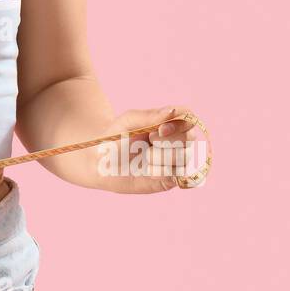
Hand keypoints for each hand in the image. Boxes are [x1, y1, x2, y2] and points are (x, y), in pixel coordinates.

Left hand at [89, 107, 205, 193]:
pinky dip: (164, 173)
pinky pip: (179, 176)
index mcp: (168, 125)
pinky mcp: (169, 180)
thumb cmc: (115, 138)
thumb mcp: (129, 121)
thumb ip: (150, 116)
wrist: (100, 162)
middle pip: (190, 138)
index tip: (160, 129)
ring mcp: (173, 162)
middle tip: (150, 141)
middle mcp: (175, 142)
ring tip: (146, 157)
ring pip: (185, 157)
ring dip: (165, 157)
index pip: (189, 120)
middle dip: (170, 140)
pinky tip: (149, 172)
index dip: (179, 124)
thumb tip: (174, 110)